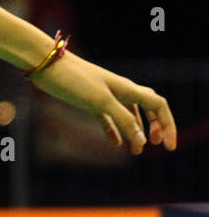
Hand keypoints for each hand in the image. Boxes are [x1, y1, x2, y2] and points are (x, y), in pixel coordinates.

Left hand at [28, 50, 176, 154]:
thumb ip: (123, 120)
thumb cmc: (75, 79)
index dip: (168, 125)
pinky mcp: (88, 99)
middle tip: (156, 145)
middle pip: (148, 108)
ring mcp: (104, 95)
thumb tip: (143, 141)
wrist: (47, 65)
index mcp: (128, 89)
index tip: (168, 147)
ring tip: (136, 151)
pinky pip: (107, 117)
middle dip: (156, 126)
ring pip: (128, 114)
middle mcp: (120, 90)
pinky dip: (113, 130)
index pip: (158, 106)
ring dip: (134, 131)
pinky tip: (114, 143)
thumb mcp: (101, 101)